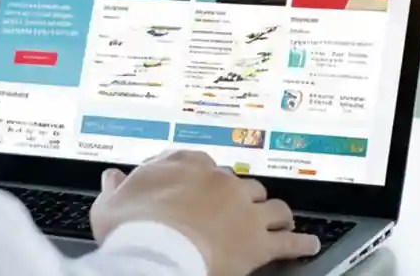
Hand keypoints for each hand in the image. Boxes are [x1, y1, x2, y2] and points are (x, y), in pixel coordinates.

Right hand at [91, 151, 319, 275]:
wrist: (157, 255)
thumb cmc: (134, 229)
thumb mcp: (112, 203)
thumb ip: (115, 188)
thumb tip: (112, 178)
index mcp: (186, 166)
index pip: (200, 164)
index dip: (201, 178)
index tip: (200, 186)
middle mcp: (221, 182)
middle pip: (241, 183)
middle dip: (241, 195)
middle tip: (239, 207)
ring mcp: (243, 210)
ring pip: (270, 205)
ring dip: (274, 213)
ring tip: (280, 219)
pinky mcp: (258, 241)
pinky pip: (288, 241)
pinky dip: (300, 243)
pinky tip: (307, 243)